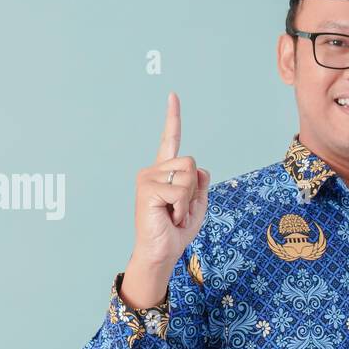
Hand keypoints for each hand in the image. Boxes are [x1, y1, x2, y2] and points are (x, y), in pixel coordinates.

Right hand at [122, 92, 210, 308]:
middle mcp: (153, 170)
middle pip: (191, 163)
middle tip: (179, 209)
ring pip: (188, 176)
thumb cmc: (176, 230)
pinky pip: (180, 192)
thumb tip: (200, 168)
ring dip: (188, 201)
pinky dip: (182, 209)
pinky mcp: (147, 189)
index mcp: (165, 171)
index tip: (173, 96)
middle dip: (194, 190)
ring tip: (173, 214)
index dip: (173, 118)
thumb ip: (201, 185)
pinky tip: (170, 217)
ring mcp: (148, 178)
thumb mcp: (197, 205)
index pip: (170, 140)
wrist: (162, 252)